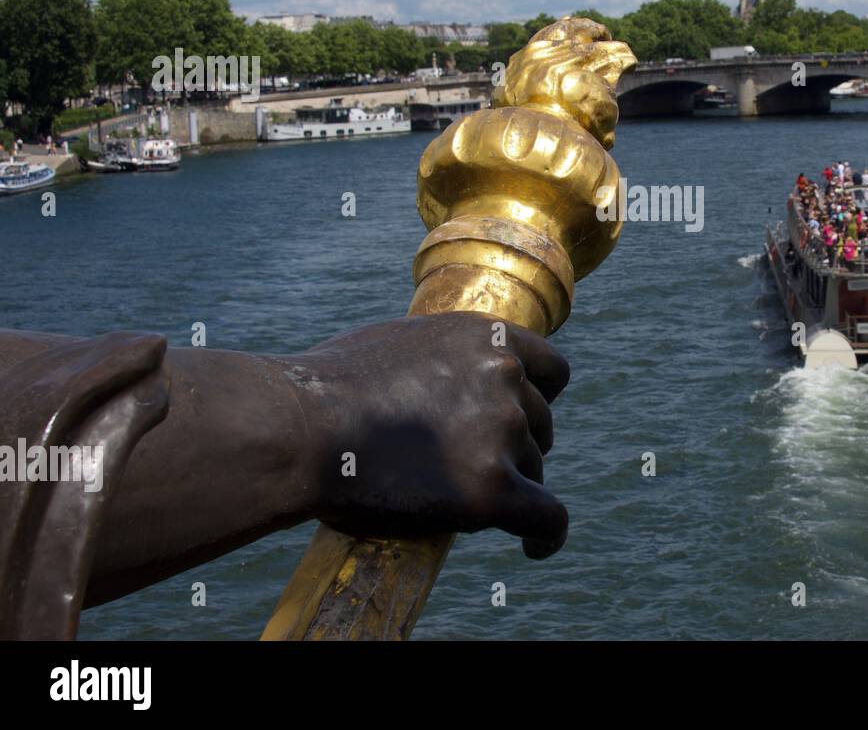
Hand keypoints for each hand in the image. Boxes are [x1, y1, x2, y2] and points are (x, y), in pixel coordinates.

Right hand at [300, 313, 570, 558]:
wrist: (296, 430)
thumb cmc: (323, 391)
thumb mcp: (396, 345)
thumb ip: (441, 358)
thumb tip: (448, 376)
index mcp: (487, 337)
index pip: (552, 372)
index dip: (538, 402)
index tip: (522, 423)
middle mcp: (504, 376)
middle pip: (540, 425)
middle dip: (513, 446)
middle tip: (466, 467)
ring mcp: (500, 430)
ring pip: (533, 470)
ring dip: (507, 484)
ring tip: (450, 497)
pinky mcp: (492, 487)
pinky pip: (546, 518)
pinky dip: (545, 535)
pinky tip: (535, 549)